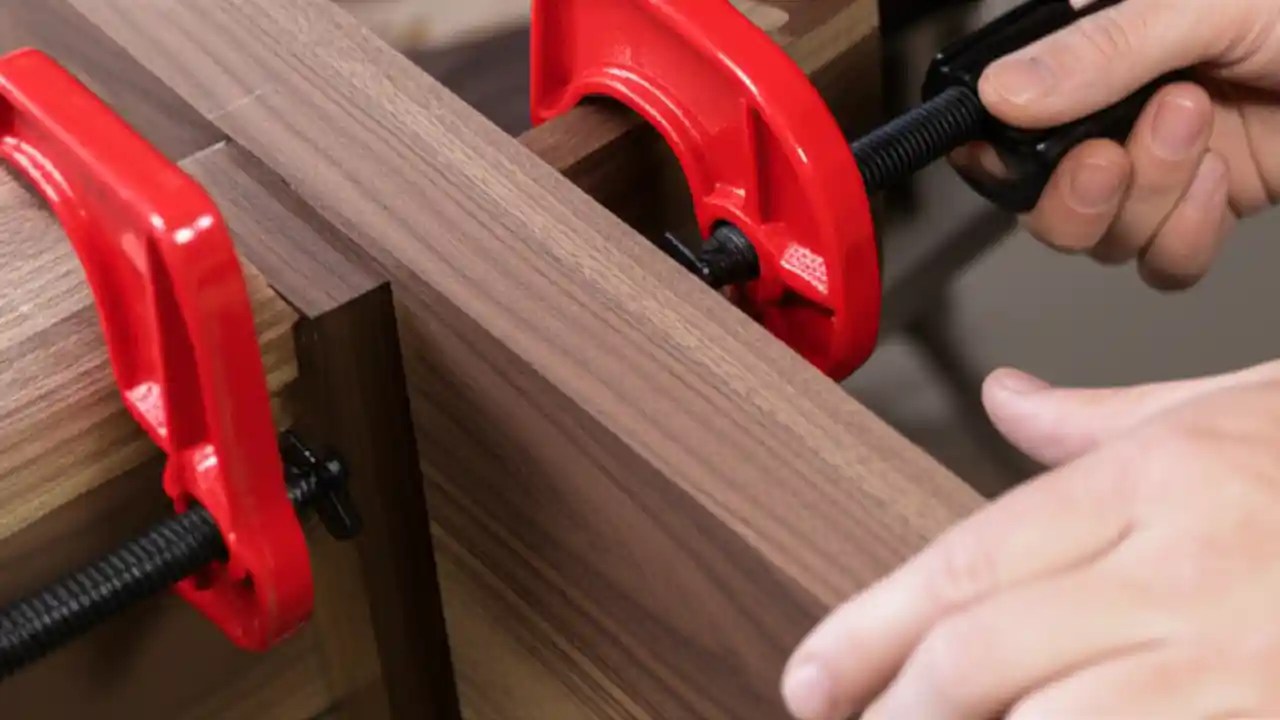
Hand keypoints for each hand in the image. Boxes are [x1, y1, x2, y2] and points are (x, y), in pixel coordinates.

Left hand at [780, 360, 1279, 718]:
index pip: (966, 563)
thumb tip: (1009, 400)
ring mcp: (1235, 665)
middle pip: (982, 655)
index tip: (812, 679)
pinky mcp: (1269, 717)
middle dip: (897, 708)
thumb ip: (1099, 419)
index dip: (868, 631)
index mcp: (1154, 483)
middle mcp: (1184, 572)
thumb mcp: (1227, 413)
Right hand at [951, 0, 1279, 289]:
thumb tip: (1003, 93)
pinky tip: (1226, 184)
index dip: (996, 144)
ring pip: (1101, 234)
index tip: (1015, 152)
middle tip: (1121, 150)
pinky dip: (1185, 238)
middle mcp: (1121, 108)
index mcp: (1105, 43)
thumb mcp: (1210, 4)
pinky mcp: (1208, 205)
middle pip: (1041, 192)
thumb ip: (1104, 50)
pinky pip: (1158, 260)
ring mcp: (1163, 162)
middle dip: (1086, 187)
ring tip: (1204, 134)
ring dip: (1150, 200)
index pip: (1008, 109)